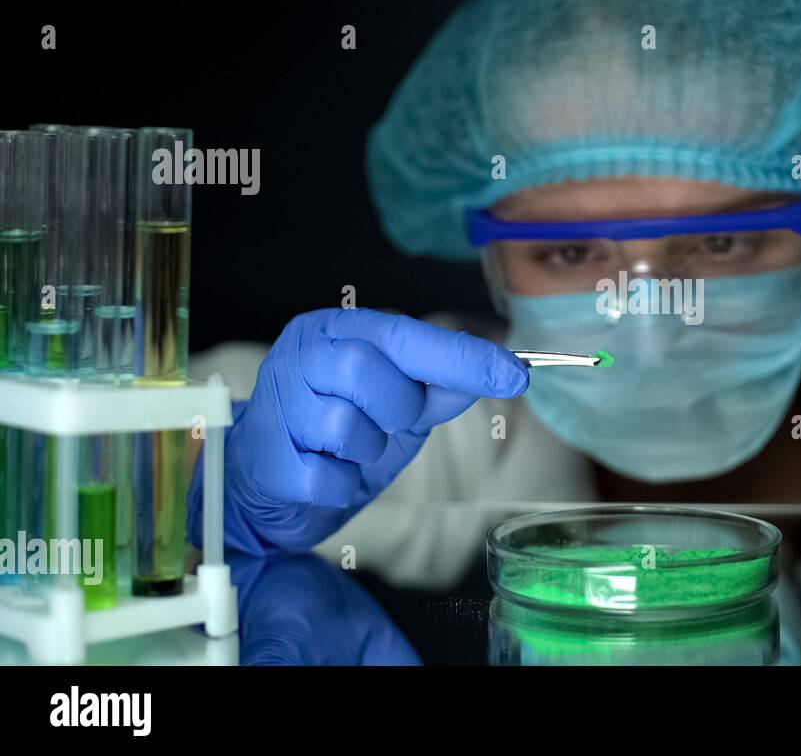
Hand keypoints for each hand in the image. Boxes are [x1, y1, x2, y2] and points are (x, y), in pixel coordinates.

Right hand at [188, 308, 527, 553]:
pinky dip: (343, 484)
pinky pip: (327, 476)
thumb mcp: (399, 406)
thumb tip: (500, 370)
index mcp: (335, 330)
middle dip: (396, 407)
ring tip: (350, 449)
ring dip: (367, 448)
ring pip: (344, 424)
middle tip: (388, 423)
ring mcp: (276, 406)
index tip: (516, 374)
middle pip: (365, 371)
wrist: (270, 486)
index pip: (404, 334)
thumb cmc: (338, 433)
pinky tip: (328, 473)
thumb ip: (442, 386)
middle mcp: (299, 355)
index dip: (461, 356)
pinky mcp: (267, 460)